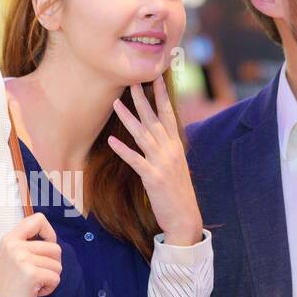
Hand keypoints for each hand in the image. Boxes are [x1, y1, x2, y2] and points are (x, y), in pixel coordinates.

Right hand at [0, 212, 61, 296]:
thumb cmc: (8, 285)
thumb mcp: (11, 257)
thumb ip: (27, 244)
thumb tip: (52, 239)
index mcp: (10, 238)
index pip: (38, 219)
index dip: (49, 232)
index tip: (45, 246)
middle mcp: (15, 246)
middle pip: (55, 247)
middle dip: (52, 264)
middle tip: (36, 275)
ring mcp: (23, 259)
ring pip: (57, 265)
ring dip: (50, 278)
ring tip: (33, 284)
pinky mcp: (32, 275)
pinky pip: (56, 278)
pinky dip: (49, 288)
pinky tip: (34, 292)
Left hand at [106, 79, 203, 245]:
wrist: (186, 218)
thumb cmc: (178, 194)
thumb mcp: (176, 167)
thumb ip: (167, 151)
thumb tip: (159, 138)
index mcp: (176, 147)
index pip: (170, 115)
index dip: (162, 96)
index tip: (156, 78)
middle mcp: (171, 151)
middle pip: (155, 119)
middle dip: (143, 99)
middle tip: (132, 81)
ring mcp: (163, 163)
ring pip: (143, 135)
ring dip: (129, 118)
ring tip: (116, 103)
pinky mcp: (153, 178)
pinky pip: (135, 160)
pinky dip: (123, 149)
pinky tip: (111, 140)